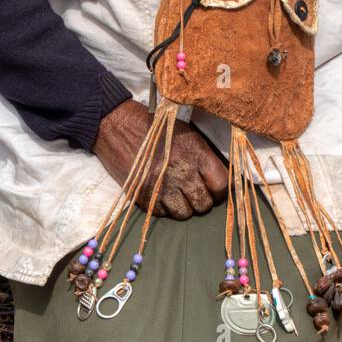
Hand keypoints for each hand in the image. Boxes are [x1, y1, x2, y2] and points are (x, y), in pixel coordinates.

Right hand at [92, 98, 228, 218]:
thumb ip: (204, 157)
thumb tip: (221, 180)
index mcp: (196, 154)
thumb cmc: (157, 128)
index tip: (216, 189)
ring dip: (184, 207)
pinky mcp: (144, 197)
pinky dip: (164, 208)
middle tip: (195, 192)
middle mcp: (182, 173)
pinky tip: (160, 193)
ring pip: (184, 214)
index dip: (221, 190)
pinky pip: (163, 214)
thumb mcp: (187, 134)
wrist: (119, 126)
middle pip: (204, 204)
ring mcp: (162, 188)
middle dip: (203, 200)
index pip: (222, 185)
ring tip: (178, 194)